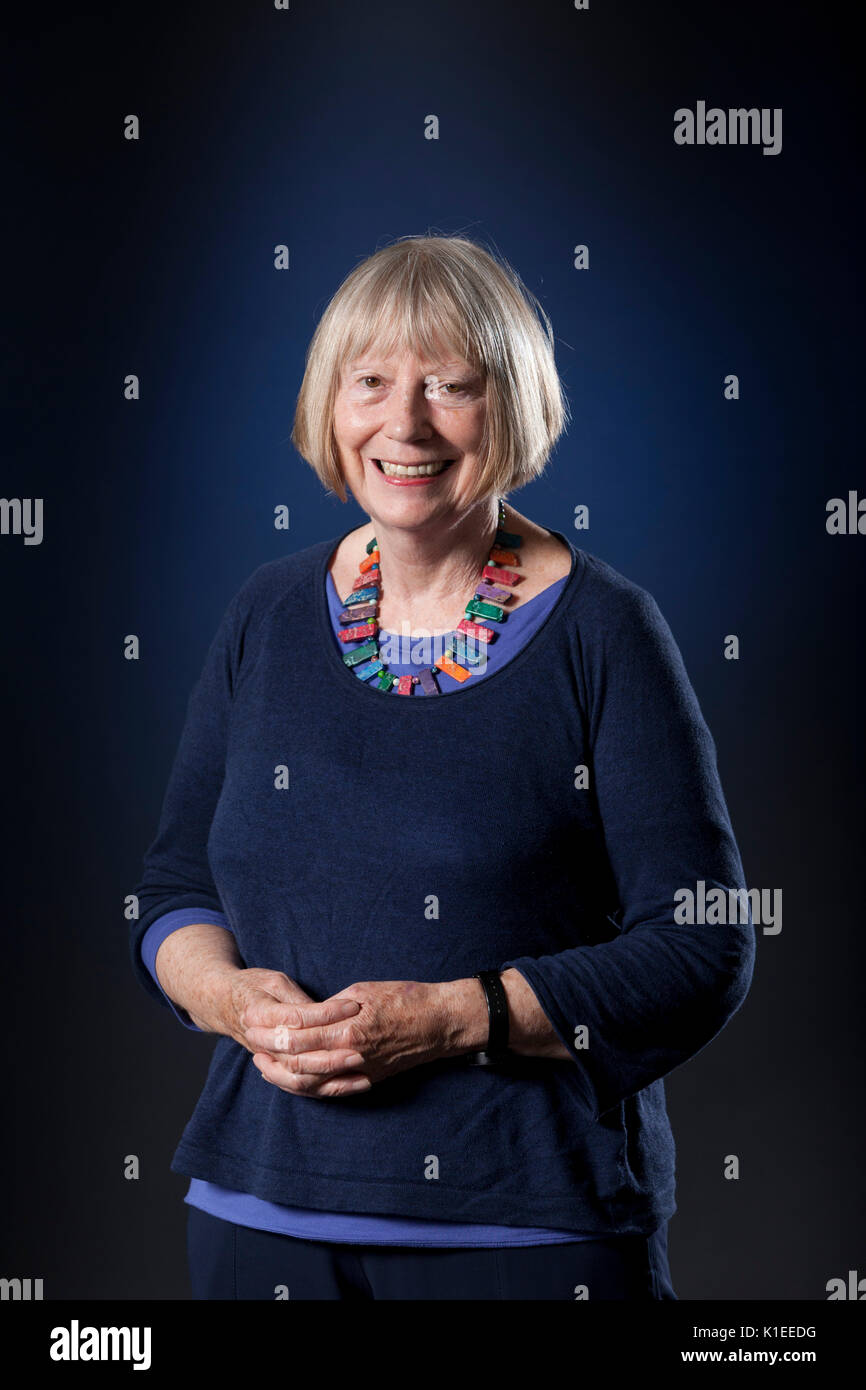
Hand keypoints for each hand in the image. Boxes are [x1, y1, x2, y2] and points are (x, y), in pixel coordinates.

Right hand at [197, 967, 361, 1076]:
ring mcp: (268, 1059)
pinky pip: (300, 1087)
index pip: (297, 1018)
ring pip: (299, 1078)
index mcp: (260, 1013)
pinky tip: (351, 1085)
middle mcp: (262, 1042)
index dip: (326, 1014)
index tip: (352, 1006)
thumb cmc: (253, 987)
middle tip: (361, 1048)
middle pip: (298, 1056)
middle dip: (332, 1054)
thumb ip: (297, 998)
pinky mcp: (276, 1070)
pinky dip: (326, 1089)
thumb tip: (326, 1012)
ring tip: (361, 1070)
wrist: (224, 1005)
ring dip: (332, 1077)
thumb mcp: (274, 982)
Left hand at [243, 979, 449, 1097]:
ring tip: (263, 1064)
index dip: (272, 1030)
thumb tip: (310, 1012)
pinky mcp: (368, 1080)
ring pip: (311, 1083)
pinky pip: (331, 1090)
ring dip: (283, 1075)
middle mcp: (351, 1056)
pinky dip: (308, 1088)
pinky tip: (294, 1080)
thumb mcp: (364, 990)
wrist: (440, 1023)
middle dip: (270, 1052)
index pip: (298, 1035)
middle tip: (250, 1041)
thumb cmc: (406, 999)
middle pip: (298, 1062)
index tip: (253, 1021)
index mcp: (348, 1030)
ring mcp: (359, 1072)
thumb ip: (333, 1005)